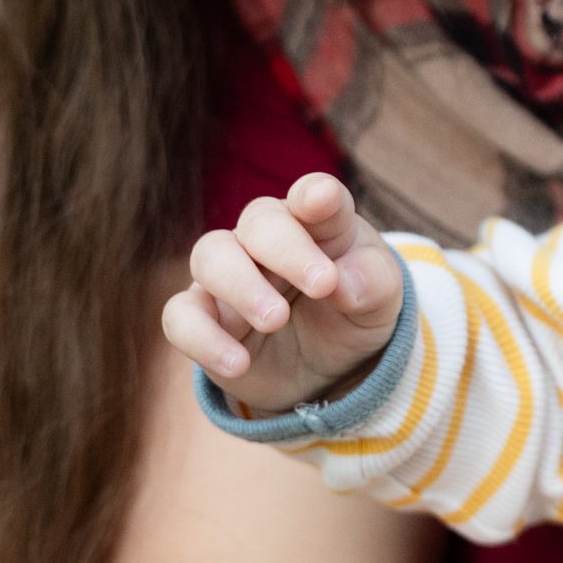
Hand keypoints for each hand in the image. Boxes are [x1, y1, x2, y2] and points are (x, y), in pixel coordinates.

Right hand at [160, 172, 404, 413]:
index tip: (321, 200)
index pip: (314, 196)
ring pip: (210, 256)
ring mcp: (230, 274)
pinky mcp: (203, 318)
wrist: (329, 367)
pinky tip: (239, 363)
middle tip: (322, 285)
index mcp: (321, 223)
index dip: (316, 195)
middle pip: (260, 221)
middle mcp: (269, 239)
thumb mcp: (382, 300)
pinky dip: (204, 338)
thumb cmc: (355, 311)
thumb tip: (344, 285)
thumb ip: (372, 283)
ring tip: (276, 321)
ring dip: (241, 286)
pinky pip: (181, 316)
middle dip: (287, 249)